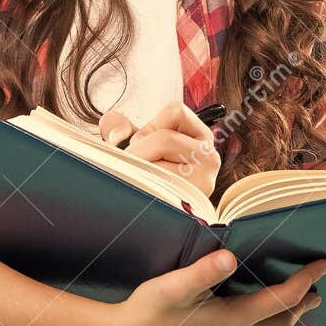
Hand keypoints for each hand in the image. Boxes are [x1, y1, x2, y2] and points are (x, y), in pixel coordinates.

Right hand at [96, 249, 325, 325]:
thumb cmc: (148, 312)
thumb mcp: (172, 286)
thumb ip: (204, 272)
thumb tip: (231, 257)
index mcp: (233, 319)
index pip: (281, 299)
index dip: (305, 281)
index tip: (323, 265)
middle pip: (282, 321)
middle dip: (303, 303)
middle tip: (317, 288)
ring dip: (287, 319)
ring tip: (297, 305)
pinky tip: (260, 325)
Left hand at [99, 101, 221, 198]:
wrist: (151, 214)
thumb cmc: (146, 171)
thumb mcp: (135, 141)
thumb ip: (117, 126)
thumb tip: (116, 137)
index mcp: (200, 136)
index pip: (175, 111)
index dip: (151, 126)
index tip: (147, 143)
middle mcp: (209, 157)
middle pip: (165, 139)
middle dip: (141, 151)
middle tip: (141, 166)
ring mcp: (203, 182)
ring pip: (159, 164)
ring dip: (140, 171)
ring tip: (145, 180)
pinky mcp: (191, 203)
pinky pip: (157, 186)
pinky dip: (142, 187)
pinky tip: (147, 193)